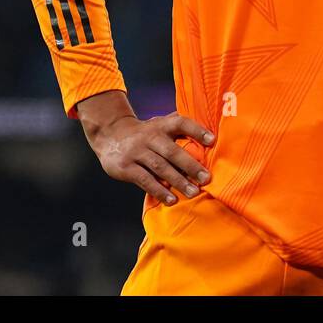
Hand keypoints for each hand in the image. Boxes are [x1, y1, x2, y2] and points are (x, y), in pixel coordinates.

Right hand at [77, 93, 215, 204]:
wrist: (110, 134)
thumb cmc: (144, 133)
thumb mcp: (159, 124)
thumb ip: (179, 127)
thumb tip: (210, 134)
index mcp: (161, 125)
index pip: (180, 123)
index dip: (197, 130)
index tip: (212, 140)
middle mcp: (149, 137)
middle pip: (172, 151)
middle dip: (190, 165)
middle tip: (206, 178)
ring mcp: (136, 152)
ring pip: (160, 167)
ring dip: (178, 181)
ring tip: (193, 192)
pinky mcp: (125, 167)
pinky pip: (145, 180)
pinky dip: (159, 190)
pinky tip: (171, 199)